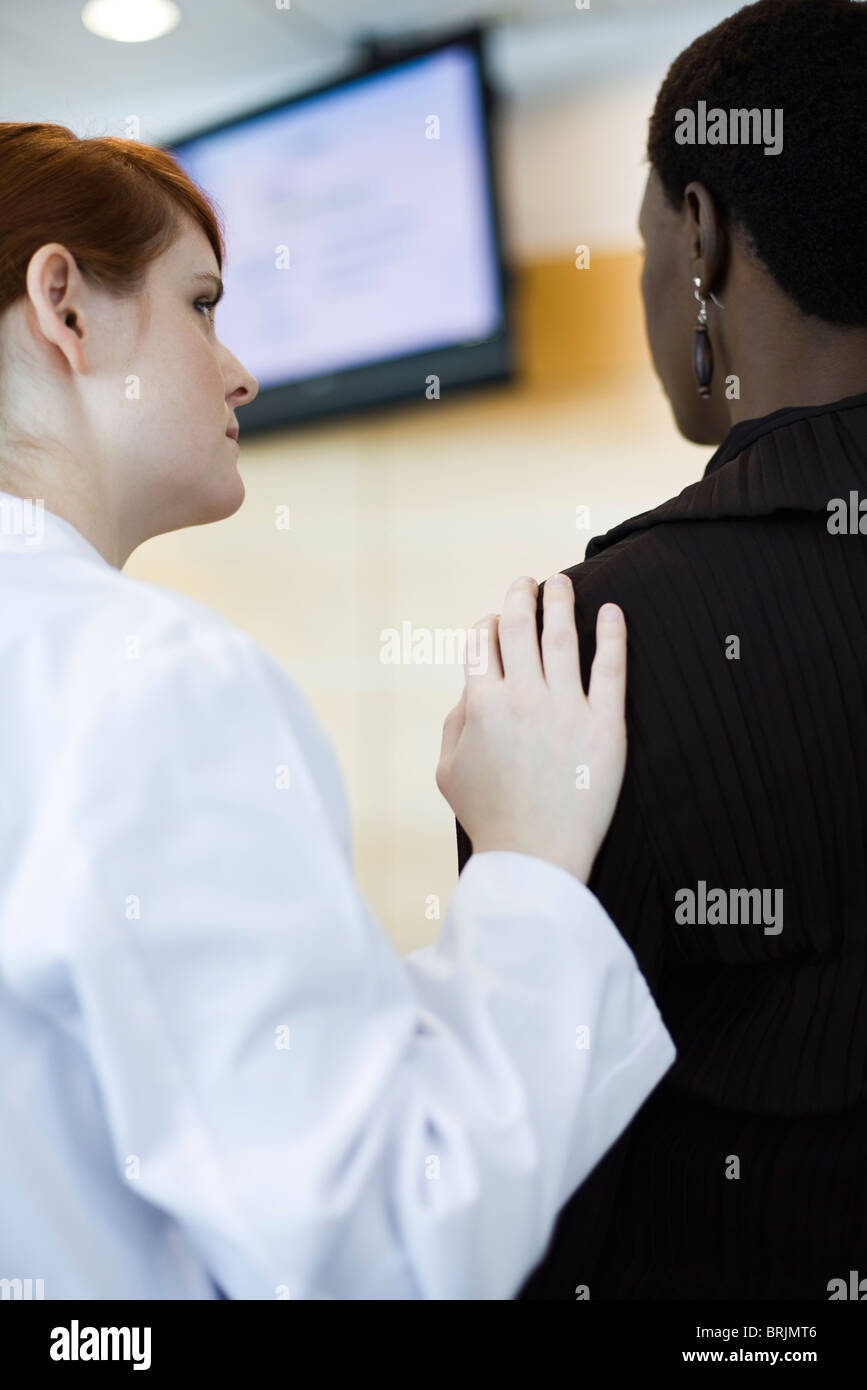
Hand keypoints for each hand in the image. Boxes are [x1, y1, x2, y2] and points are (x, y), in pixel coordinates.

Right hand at [436, 574, 626, 883]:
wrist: (534, 860)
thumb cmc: (489, 818)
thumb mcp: (448, 771)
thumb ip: (454, 722)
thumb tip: (471, 688)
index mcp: (479, 704)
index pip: (481, 643)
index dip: (488, 625)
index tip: (497, 621)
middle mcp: (520, 697)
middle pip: (520, 627)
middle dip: (521, 595)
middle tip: (528, 581)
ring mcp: (564, 710)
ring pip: (562, 637)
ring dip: (560, 601)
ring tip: (563, 582)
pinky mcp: (604, 727)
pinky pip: (610, 668)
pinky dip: (611, 633)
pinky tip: (612, 611)